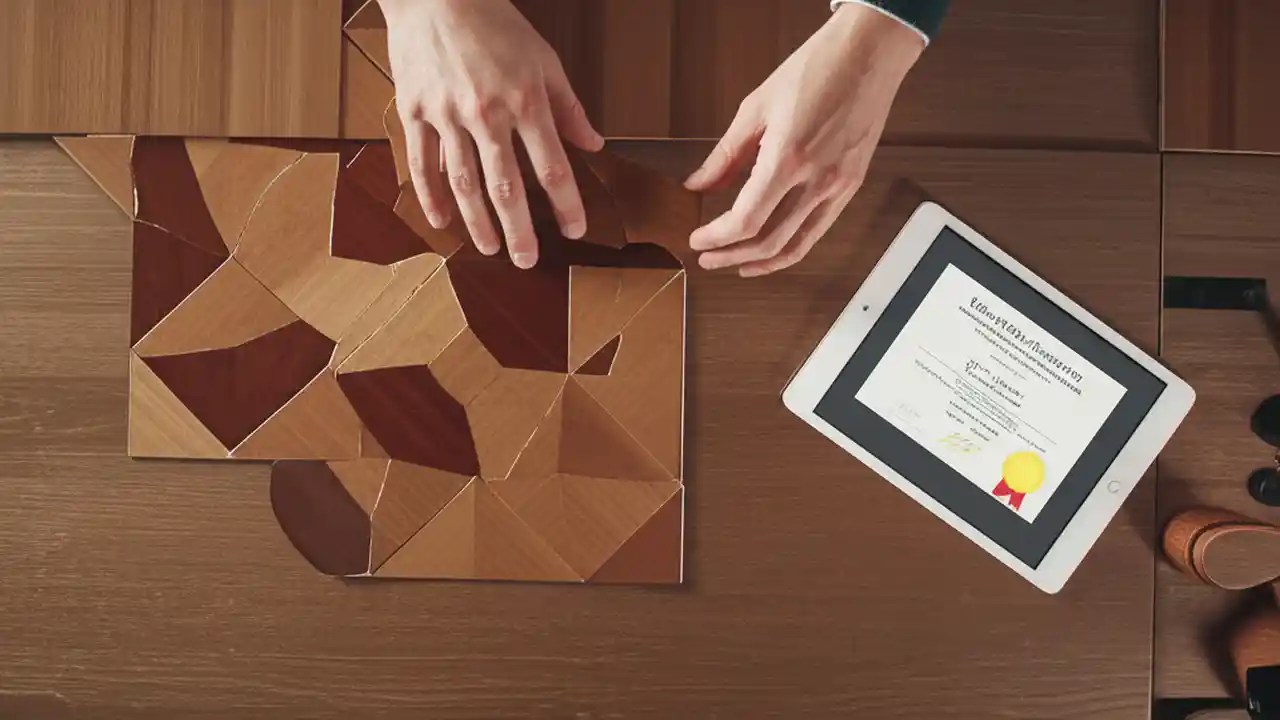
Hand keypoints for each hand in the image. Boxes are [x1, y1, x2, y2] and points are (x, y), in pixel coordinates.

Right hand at [380, 0, 604, 268]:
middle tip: (527, 261)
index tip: (575, 230)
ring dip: (478, 222)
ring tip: (490, 248)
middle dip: (520, 230)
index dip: (566, 203)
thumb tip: (594, 145)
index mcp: (525, 101)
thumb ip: (568, 107)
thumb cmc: (495, 24)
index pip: (552, 166)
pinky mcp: (415, 111)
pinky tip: (443, 222)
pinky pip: (422, 163)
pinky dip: (432, 196)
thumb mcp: (544, 59)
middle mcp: (487, 113)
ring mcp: (447, 115)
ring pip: (465, 182)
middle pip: (507, 186)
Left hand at [685, 4, 923, 276]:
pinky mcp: (852, 184)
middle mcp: (818, 179)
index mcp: (788, 158)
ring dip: (762, 262)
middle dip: (732, 256)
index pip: (746, 220)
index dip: (717, 238)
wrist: (868, 53)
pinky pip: (818, 229)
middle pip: (769, 242)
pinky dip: (792, 246)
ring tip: (737, 264)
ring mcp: (839, 186)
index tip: (699, 239)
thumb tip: (699, 184)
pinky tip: (773, 246)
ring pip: (797, 246)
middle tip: (708, 258)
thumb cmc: (816, 69)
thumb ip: (725, 155)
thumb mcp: (756, 108)